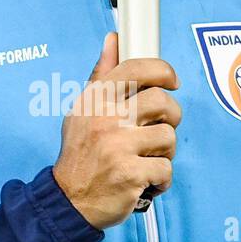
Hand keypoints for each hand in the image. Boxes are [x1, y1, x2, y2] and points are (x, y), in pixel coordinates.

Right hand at [53, 31, 181, 229]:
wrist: (68, 201)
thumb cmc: (80, 154)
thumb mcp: (83, 111)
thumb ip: (101, 76)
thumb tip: (113, 40)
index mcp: (96, 101)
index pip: (136, 69)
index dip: (162, 70)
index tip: (172, 80)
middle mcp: (106, 120)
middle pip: (162, 101)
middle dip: (171, 116)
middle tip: (162, 128)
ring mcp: (119, 147)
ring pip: (168, 137)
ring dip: (164, 153)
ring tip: (146, 160)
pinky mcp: (130, 174)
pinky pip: (166, 169)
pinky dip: (161, 179)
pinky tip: (145, 181)